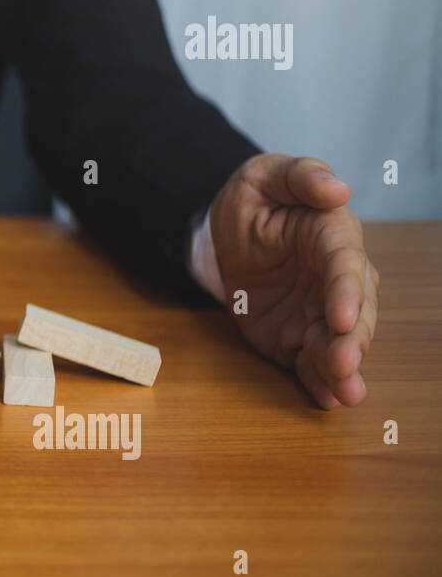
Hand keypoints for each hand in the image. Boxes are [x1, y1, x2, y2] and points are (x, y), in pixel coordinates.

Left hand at [209, 154, 378, 407]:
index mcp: (331, 236)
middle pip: (354, 312)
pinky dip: (320, 383)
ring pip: (338, 342)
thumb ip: (300, 176)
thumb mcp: (265, 176)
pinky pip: (310, 362)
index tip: (343, 317)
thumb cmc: (252, 199)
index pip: (345, 265)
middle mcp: (335, 280)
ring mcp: (318, 312)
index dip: (346, 292)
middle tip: (345, 364)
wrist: (222, 234)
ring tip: (347, 393)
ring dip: (343, 369)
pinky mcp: (296, 337)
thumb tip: (337, 189)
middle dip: (352, 340)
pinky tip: (329, 400)